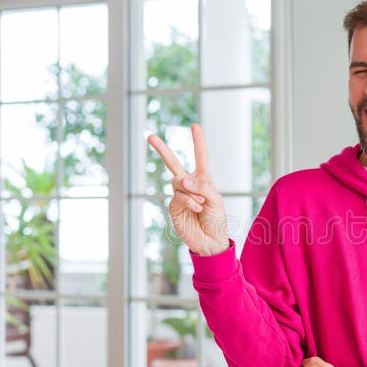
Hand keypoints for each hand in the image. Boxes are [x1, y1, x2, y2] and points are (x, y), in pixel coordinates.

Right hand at [148, 124, 229, 255]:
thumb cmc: (216, 219)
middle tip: (150, 136)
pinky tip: (197, 209)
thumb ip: (201, 186)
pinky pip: (178, 196)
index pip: (200, 157)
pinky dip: (189, 201)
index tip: (195, 125)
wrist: (210, 241)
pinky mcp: (173, 206)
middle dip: (162, 150)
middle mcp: (189, 185)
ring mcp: (179, 195)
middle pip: (173, 163)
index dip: (198, 141)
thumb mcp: (215, 199)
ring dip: (191, 191)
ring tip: (201, 204)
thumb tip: (181, 179)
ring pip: (177, 181)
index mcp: (203, 180)